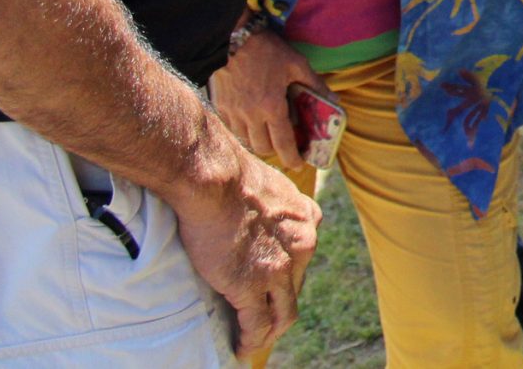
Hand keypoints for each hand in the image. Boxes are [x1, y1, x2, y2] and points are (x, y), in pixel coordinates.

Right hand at [166, 135, 319, 356]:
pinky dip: (251, 339)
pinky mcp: (253, 285)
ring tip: (253, 342)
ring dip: (269, 332)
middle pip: (294, 287)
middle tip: (262, 320)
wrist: (215, 179)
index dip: (288, 277)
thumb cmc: (230, 175)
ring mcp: (279, 269)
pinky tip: (241, 347)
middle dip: (279, 306)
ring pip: (282, 313)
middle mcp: (302, 247)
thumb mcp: (272, 183)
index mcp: (307, 220)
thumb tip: (259, 205)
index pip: (303, 259)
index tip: (274, 288)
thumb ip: (276, 202)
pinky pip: (257, 323)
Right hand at [210, 27, 333, 169]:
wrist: (232, 38)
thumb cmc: (268, 50)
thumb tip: (335, 100)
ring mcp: (233, 113)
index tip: (298, 165)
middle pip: (264, 148)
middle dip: (277, 152)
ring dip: (260, 143)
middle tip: (286, 145)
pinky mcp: (220, 107)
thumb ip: (315, 85)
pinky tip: (252, 123)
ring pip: (247, 142)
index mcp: (272, 107)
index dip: (292, 158)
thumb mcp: (297, 64)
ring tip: (270, 134)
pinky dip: (244, 132)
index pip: (283, 143)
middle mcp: (251, 115)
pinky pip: (233, 130)